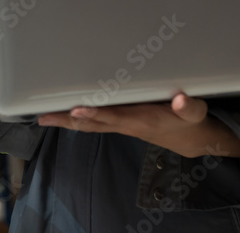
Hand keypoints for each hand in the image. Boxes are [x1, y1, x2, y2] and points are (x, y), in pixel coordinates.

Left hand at [37, 93, 239, 157]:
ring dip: (67, 120)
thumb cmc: (190, 121)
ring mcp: (122, 125)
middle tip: (43, 117)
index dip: (96, 113)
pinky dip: (78, 118)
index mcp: (141, 120)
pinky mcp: (121, 123)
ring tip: (44, 116)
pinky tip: (65, 114)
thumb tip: (181, 100)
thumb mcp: (196, 113)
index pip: (114, 116)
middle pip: (92, 123)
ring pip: (90, 124)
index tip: (77, 108)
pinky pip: (95, 122)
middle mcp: (127, 125)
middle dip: (68, 120)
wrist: (191, 139)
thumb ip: (189, 107)